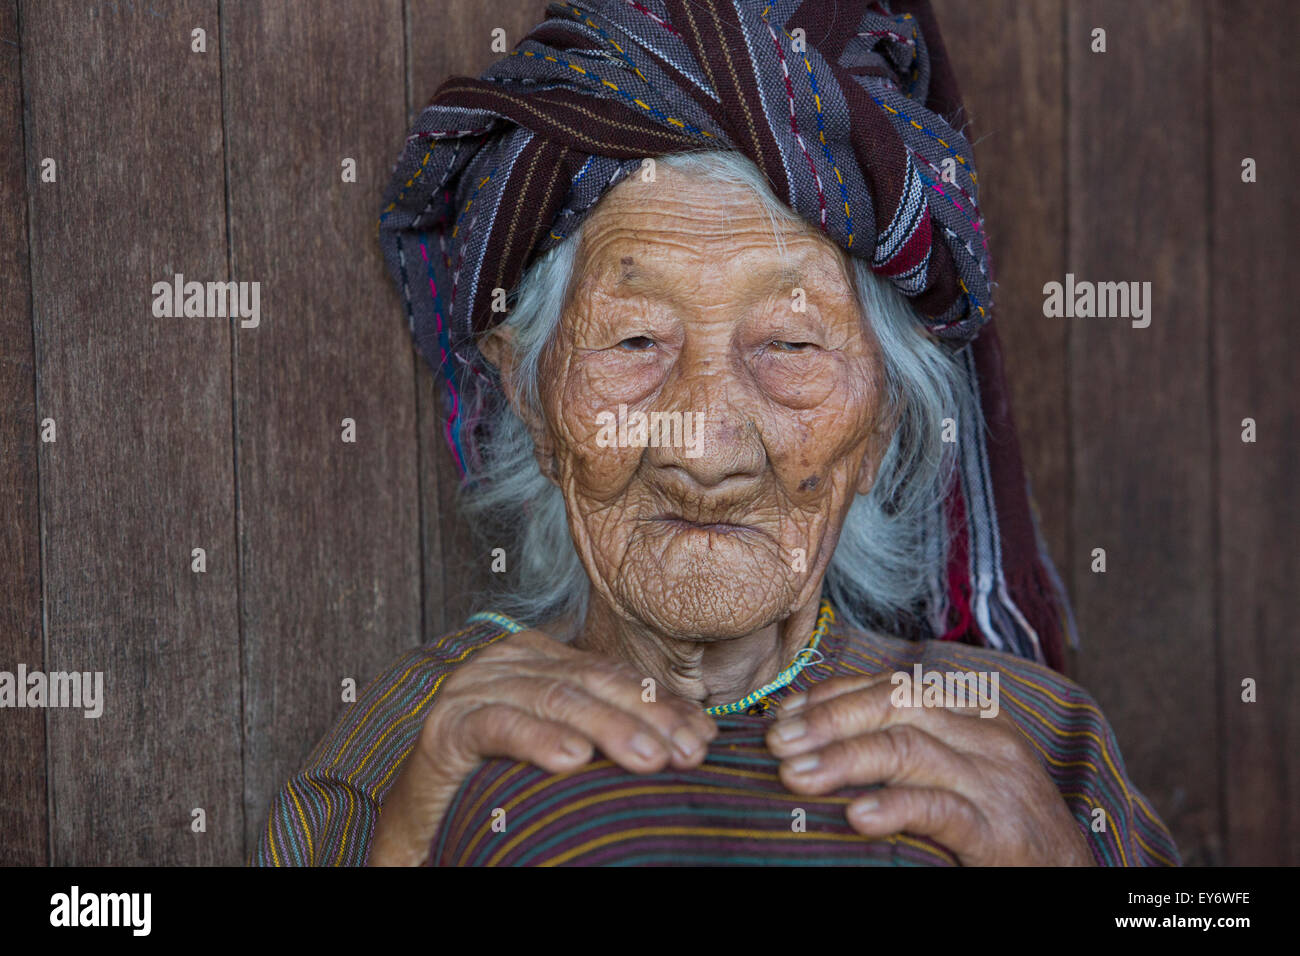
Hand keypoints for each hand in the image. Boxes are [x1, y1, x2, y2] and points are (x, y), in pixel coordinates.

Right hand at [368, 628, 716, 864]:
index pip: (614, 676)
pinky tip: (572, 760)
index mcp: (540, 657)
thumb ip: (616, 731)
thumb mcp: (570, 749)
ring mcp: (475, 688)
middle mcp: (508, 662)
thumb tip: (697, 736)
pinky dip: (539, 740)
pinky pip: (500, 725)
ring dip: (607, 729)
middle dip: (647, 718)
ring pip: (554, 700)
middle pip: (591, 683)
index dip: (662, 705)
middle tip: (687, 753)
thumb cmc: (502, 785)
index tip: (704, 739)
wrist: (425, 823)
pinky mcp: (448, 725)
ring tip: (648, 759)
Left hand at [766, 674, 1094, 865]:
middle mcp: (985, 739)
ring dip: (844, 759)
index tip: (785, 713)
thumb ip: (900, 749)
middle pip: (896, 706)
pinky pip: (942, 810)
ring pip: (910, 750)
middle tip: (778, 743)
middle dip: (829, 720)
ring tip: (797, 775)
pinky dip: (896, 808)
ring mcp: (996, 784)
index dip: (833, 696)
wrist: (1073, 879)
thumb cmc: (998, 823)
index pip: (893, 687)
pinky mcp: (1001, 833)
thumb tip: (813, 736)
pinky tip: (859, 816)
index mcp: (971, 716)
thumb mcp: (953, 773)